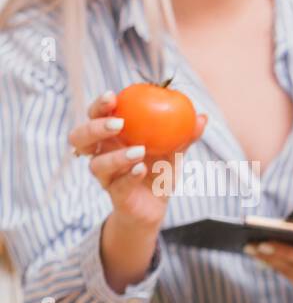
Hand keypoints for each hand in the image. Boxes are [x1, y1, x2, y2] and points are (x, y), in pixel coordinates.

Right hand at [70, 91, 207, 232]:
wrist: (155, 206)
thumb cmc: (159, 171)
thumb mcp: (174, 152)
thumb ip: (185, 135)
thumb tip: (203, 117)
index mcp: (110, 137)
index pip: (94, 116)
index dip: (99, 105)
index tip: (112, 96)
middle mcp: (101, 154)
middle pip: (80, 137)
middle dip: (95, 128)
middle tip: (119, 123)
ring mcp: (106, 176)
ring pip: (96, 164)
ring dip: (116, 156)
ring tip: (139, 151)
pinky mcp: (115, 195)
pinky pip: (118, 185)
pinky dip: (129, 176)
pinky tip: (142, 169)